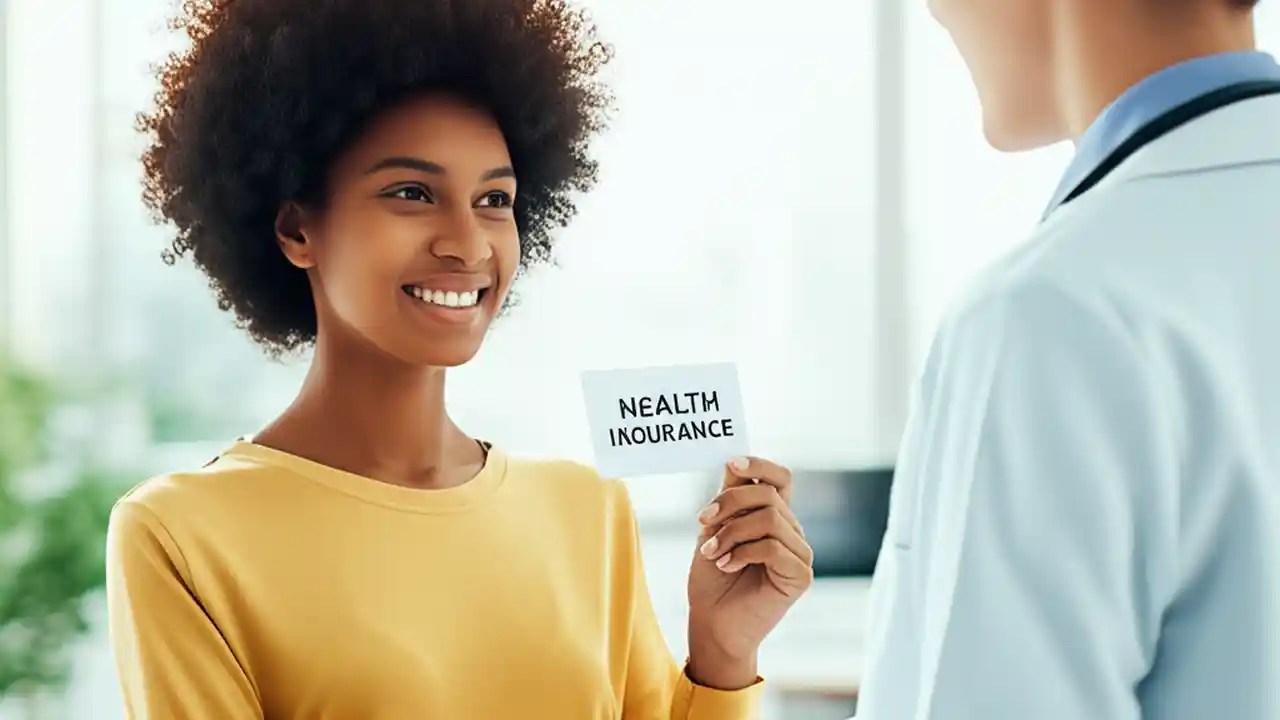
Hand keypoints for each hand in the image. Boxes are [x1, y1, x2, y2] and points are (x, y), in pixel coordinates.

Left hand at [685, 456, 813, 689]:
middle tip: (702, 521)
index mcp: (773, 515)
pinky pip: (773, 547)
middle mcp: (791, 530)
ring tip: (712, 552)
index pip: (781, 478)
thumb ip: (728, 498)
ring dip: (731, 531)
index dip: (760, 465)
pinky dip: (743, 552)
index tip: (731, 464)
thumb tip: (733, 462)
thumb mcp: (714, 529)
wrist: (712, 622)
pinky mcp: (800, 575)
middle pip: (769, 495)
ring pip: (771, 518)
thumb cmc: (712, 577)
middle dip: (729, 502)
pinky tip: (727, 564)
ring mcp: (799, 553)